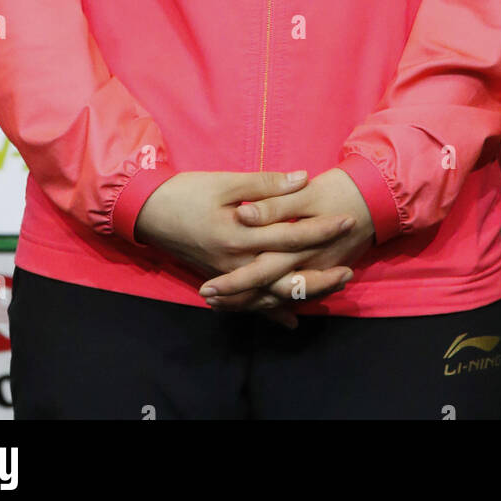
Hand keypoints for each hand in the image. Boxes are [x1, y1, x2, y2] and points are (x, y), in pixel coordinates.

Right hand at [134, 170, 358, 328]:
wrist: (150, 213)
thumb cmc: (187, 192)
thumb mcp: (225, 182)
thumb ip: (265, 185)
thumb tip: (303, 179)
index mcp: (241, 234)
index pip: (291, 235)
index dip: (321, 228)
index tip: (347, 220)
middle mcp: (237, 263)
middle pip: (287, 274)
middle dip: (320, 271)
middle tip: (350, 267)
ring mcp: (229, 277)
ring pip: (272, 295)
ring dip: (303, 295)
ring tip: (330, 291)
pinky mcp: (222, 282)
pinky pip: (250, 305)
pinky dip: (272, 313)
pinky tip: (292, 321)